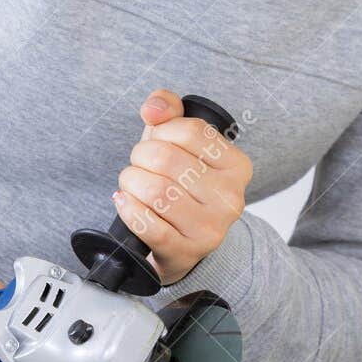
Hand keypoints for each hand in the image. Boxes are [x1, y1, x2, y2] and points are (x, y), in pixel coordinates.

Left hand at [112, 88, 252, 283]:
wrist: (181, 242)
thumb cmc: (179, 185)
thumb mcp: (177, 141)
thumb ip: (168, 110)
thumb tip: (153, 109)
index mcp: (236, 165)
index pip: (191, 130)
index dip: (161, 131)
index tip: (156, 141)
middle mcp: (230, 198)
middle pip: (167, 158)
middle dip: (140, 157)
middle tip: (139, 166)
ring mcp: (210, 228)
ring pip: (155, 191)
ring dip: (130, 182)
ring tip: (132, 185)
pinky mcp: (186, 252)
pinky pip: (147, 224)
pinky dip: (128, 209)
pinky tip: (125, 202)